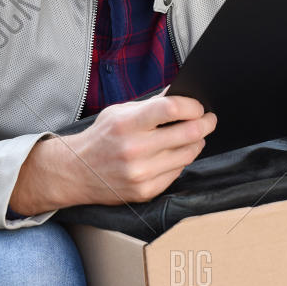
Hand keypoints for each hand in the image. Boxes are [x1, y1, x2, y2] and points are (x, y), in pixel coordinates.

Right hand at [11, 95, 216, 211]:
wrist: (77, 172)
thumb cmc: (101, 138)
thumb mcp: (120, 113)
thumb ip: (151, 105)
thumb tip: (182, 94)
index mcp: (127, 124)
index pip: (171, 109)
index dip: (192, 106)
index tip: (199, 106)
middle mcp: (134, 150)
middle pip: (188, 134)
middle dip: (205, 124)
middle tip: (209, 119)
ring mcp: (141, 173)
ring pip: (187, 154)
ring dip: (196, 142)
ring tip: (194, 135)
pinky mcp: (146, 191)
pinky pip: (177, 172)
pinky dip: (181, 160)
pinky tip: (176, 154)